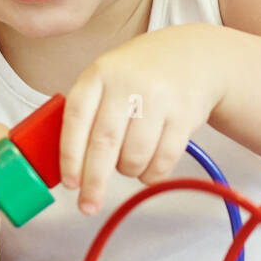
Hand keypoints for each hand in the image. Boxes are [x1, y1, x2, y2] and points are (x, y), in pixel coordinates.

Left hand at [59, 25, 228, 213]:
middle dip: (94, 181)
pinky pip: (164, 160)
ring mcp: (159, 98)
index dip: (70, 156)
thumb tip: (68, 166)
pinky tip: (148, 165)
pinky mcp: (185, 115)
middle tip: (88, 206)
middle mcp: (127, 84)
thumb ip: (86, 114)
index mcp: (98, 75)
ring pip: (135, 155)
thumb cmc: (137, 76)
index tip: (69, 183)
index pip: (76, 119)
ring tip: (126, 164)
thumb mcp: (105, 80)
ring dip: (127, 171)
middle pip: (105, 142)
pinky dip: (152, 173)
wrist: (192, 55)